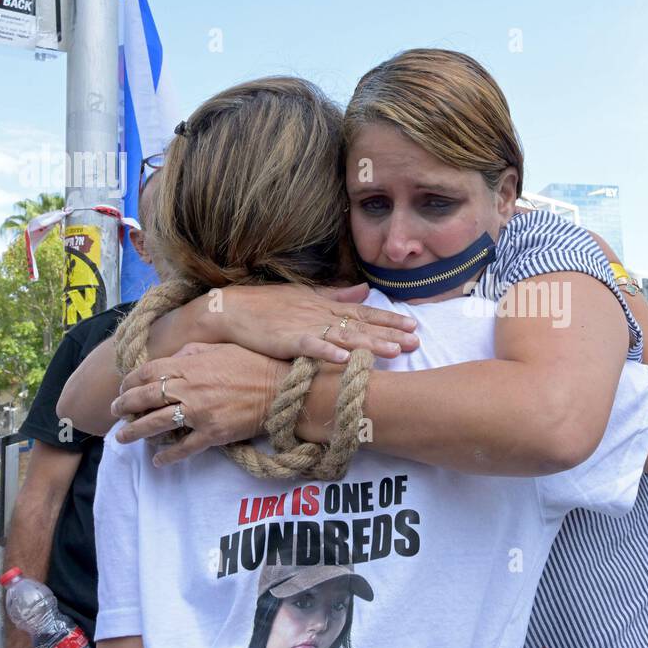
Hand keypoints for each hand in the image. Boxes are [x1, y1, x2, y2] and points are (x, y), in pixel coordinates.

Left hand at [111, 343, 288, 464]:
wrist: (282, 389)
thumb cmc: (254, 364)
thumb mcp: (220, 348)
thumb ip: (191, 352)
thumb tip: (170, 360)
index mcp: (189, 365)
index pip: (147, 373)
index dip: (129, 382)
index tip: (123, 388)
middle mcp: (189, 389)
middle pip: (145, 398)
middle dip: (124, 406)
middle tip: (115, 413)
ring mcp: (200, 414)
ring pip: (156, 425)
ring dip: (135, 432)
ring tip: (123, 438)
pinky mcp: (213, 434)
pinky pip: (184, 448)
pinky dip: (167, 456)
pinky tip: (157, 460)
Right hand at [208, 283, 417, 362]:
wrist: (232, 310)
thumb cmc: (268, 306)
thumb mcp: (306, 296)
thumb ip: (337, 295)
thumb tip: (364, 290)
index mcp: (326, 306)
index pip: (364, 313)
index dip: (389, 319)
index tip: (413, 326)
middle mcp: (320, 315)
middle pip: (361, 326)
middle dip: (389, 334)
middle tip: (416, 342)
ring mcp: (304, 326)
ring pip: (343, 335)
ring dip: (369, 343)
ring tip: (393, 350)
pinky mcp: (287, 339)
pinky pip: (310, 346)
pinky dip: (326, 351)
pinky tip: (343, 357)